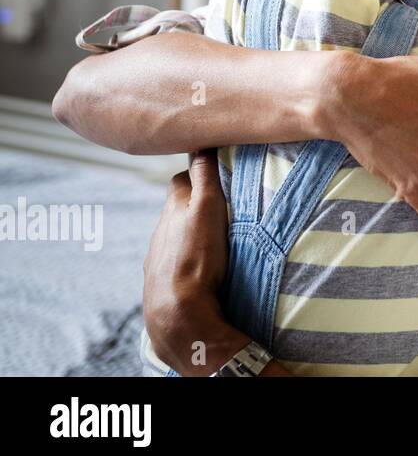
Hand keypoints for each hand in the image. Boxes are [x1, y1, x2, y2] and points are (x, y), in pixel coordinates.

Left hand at [142, 150, 245, 375]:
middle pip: (178, 207)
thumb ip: (205, 177)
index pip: (183, 179)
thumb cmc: (196, 257)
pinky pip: (175, 259)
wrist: (177, 311)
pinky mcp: (162, 279)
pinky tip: (202, 265)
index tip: (217, 173)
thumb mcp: (207, 208)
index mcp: (173, 208)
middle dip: (194, 203)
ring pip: (176, 234)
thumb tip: (202, 144)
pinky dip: (187, 256)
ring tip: (215, 238)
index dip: (199, 173)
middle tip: (221, 206)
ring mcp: (159, 255)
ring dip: (191, 232)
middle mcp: (161, 229)